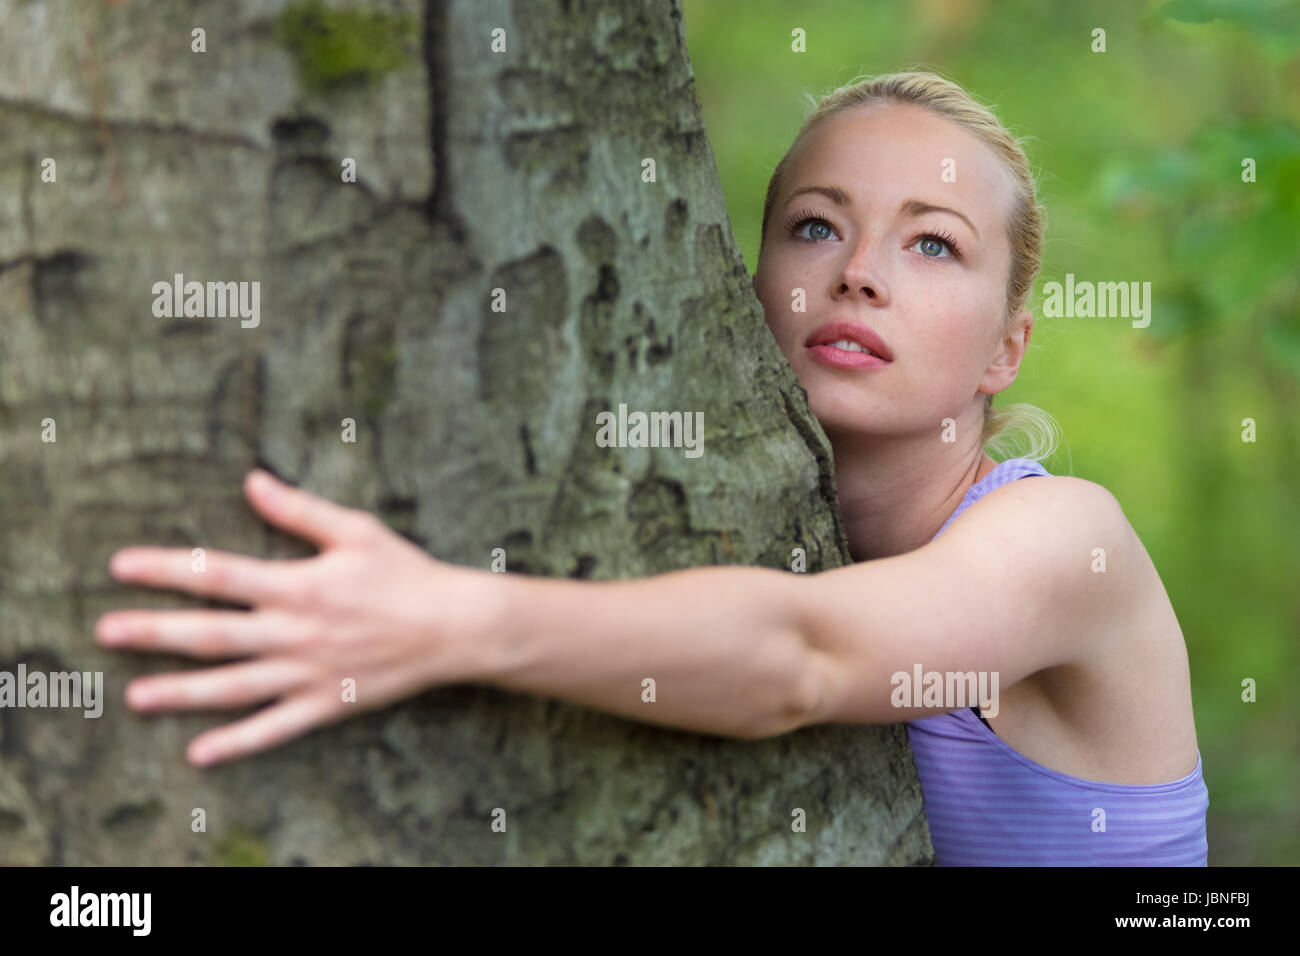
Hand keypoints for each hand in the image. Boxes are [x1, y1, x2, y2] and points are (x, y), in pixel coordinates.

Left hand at [96, 469, 488, 767]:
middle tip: (106, 632)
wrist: (452, 627)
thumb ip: (299, 510)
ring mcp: (308, 673)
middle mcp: (295, 632)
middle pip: (212, 634)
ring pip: (233, 686)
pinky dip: (237, 743)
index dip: (167, 569)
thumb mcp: (356, 530)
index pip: (219, 574)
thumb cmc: (406, 573)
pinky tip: (199, 753)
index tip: (121, 566)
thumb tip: (252, 482)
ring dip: (182, 693)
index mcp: (299, 585)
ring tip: (135, 696)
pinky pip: (274, 728)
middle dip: (155, 633)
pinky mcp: (325, 703)